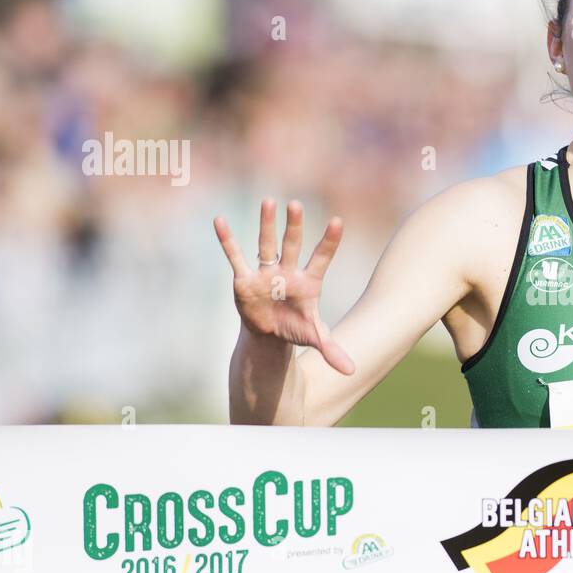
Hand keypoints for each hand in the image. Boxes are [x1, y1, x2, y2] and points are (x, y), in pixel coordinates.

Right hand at [213, 198, 355, 374]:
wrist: (270, 333)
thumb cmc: (296, 329)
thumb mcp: (314, 338)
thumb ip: (332, 350)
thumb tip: (352, 371)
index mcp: (309, 282)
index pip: (322, 258)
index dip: (330, 242)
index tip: (339, 222)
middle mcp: (288, 271)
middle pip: (292, 244)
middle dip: (293, 226)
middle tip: (296, 205)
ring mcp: (266, 272)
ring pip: (266, 244)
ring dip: (266, 224)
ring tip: (268, 201)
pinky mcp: (244, 279)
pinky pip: (235, 256)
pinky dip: (227, 240)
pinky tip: (220, 220)